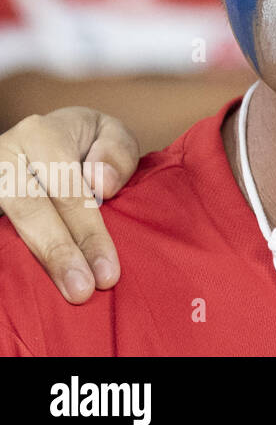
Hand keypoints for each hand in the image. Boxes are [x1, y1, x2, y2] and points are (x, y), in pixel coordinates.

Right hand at [0, 108, 139, 302]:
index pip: (67, 187)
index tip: (108, 272)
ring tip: (64, 291)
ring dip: (36, 259)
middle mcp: (6, 154)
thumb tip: (100, 184)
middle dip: (60, 253)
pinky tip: (28, 281)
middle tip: (84, 291)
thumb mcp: (109, 133)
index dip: (88, 231)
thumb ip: (115, 152)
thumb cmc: (85, 143)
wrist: (45, 137)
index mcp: (41, 133)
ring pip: (7, 224)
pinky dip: (11, 256)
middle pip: (31, 208)